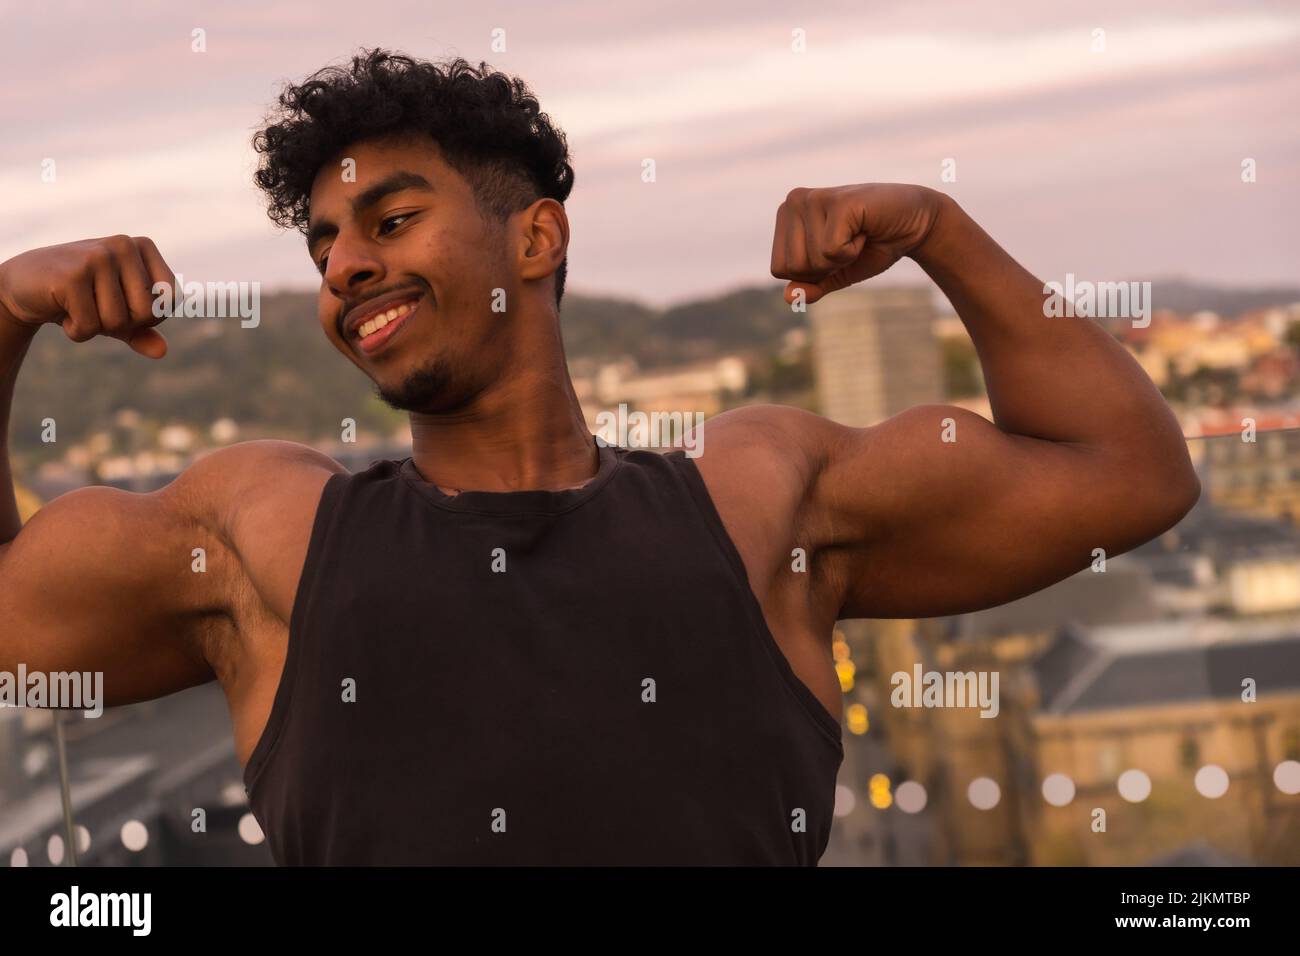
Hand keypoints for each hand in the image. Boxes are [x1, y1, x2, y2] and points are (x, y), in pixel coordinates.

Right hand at [0, 235, 175, 357]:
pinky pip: (90, 326)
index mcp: (142, 247)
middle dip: (121, 324)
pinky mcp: (73, 275)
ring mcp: (98, 257)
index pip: (170, 301)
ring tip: (76, 305)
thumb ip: (143, 331)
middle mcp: (123, 245)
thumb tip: (162, 351)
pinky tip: (62, 310)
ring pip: (118, 322)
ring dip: (95, 327)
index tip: (121, 304)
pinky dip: (76, 331)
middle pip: (147, 313)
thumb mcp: (116, 313)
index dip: (147, 317)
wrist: (24, 284)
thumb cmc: (79, 296)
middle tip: (95, 307)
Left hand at [770, 183, 943, 304]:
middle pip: (793, 267)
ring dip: (842, 258)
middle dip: (826, 267)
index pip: (779, 270)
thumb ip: (811, 286)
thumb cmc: (872, 246)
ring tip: (857, 233)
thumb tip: (788, 298)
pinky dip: (853, 250)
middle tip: (848, 242)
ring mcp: (814, 198)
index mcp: (786, 215)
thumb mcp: (836, 273)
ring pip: (812, 260)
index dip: (812, 273)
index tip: (835, 250)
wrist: (914, 224)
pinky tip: (864, 229)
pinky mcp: (837, 202)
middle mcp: (793, 201)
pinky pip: (832, 251)